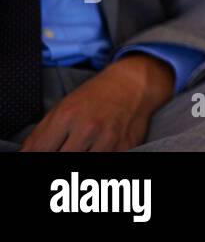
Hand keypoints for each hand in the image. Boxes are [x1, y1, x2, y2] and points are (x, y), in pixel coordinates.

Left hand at [20, 54, 173, 150]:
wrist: (133, 84)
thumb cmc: (95, 96)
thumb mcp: (62, 107)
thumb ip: (41, 134)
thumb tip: (26, 155)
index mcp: (67, 116)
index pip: (40, 151)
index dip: (38, 156)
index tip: (43, 155)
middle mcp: (88, 128)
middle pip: (61, 160)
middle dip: (60, 156)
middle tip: (66, 150)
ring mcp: (108, 139)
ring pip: (83, 165)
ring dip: (80, 159)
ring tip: (82, 150)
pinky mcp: (125, 147)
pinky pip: (105, 163)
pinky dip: (99, 158)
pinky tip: (98, 150)